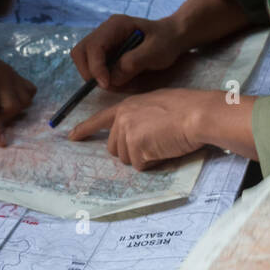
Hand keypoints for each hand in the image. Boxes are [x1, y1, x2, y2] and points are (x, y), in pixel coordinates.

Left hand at [68, 88, 206, 167]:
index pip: (99, 119)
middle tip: (154, 143)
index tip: (71, 137)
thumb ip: (140, 115)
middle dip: (131, 152)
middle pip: (114, 148)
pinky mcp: (136, 147)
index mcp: (127, 106)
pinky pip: (141, 166)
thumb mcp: (157, 103)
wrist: (198, 114)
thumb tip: (138, 132)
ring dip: (144, 158)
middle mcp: (122, 119)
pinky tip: (165, 150)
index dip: (84, 129)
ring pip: (127, 159)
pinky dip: (153, 163)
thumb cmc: (187, 108)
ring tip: (163, 143)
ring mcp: (127, 133)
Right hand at [71, 14, 185, 89]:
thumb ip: (134, 62)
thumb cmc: (166, 41)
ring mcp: (103, 41)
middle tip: (106, 85)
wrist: (172, 37)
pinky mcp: (105, 51)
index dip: (96, 67)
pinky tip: (116, 79)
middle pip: (81, 52)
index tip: (106, 84)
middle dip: (89, 72)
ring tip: (113, 83)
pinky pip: (92, 65)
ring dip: (93, 75)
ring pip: (83, 59)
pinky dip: (99, 75)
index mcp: (116, 25)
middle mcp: (104, 31)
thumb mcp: (155, 52)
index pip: (94, 46)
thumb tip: (112, 78)